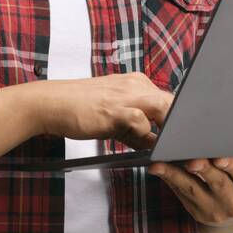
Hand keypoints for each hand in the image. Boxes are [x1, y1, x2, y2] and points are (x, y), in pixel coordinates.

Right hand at [30, 72, 171, 150]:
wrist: (51, 104)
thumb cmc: (80, 110)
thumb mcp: (114, 118)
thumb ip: (135, 130)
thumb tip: (154, 145)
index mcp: (138, 83)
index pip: (171, 101)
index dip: (180, 121)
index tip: (182, 139)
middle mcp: (136, 85)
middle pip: (174, 104)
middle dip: (181, 128)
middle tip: (181, 148)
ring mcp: (127, 95)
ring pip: (164, 110)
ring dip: (167, 133)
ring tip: (165, 150)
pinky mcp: (115, 110)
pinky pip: (142, 123)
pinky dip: (145, 137)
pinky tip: (140, 147)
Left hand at [147, 153, 232, 227]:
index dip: (231, 166)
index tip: (220, 157)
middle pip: (216, 179)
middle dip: (204, 167)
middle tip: (193, 157)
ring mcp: (212, 207)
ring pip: (194, 186)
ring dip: (179, 172)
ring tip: (166, 158)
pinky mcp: (194, 208)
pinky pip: (178, 191)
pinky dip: (166, 177)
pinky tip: (155, 166)